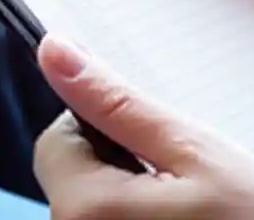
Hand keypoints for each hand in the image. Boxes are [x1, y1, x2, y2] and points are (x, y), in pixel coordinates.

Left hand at [33, 34, 253, 219]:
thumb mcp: (198, 153)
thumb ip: (117, 103)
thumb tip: (55, 52)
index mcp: (86, 210)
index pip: (57, 140)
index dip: (106, 128)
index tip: (156, 140)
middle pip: (74, 178)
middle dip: (119, 165)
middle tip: (187, 178)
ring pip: (97, 207)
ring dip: (136, 197)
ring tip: (198, 209)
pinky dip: (146, 219)